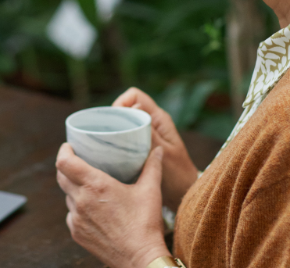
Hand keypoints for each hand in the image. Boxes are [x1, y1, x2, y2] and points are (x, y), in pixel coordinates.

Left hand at [57, 143, 171, 267]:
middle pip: (61, 177)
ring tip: (88, 187)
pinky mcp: (77, 233)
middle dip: (67, 167)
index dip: (63, 151)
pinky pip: (71, 215)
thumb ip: (152, 167)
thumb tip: (157, 150)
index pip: (64, 163)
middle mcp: (81, 200)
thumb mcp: (150, 191)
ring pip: (67, 197)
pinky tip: (92, 209)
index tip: (69, 146)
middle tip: (78, 162)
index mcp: (96, 185)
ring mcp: (77, 218)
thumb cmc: (145, 224)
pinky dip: (78, 209)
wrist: (140, 258)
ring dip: (74, 189)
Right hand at [112, 87, 199, 209]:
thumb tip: (133, 108)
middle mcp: (153, 122)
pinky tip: (111, 154)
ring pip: (125, 123)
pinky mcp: (142, 146)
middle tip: (105, 136)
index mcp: (159, 118)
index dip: (120, 103)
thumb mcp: (161, 154)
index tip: (112, 121)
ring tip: (106, 146)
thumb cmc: (177, 175)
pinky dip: (117, 141)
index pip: (134, 95)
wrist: (184, 194)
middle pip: (126, 108)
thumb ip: (148, 132)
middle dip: (114, 118)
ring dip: (115, 131)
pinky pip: (126, 136)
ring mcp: (147, 134)